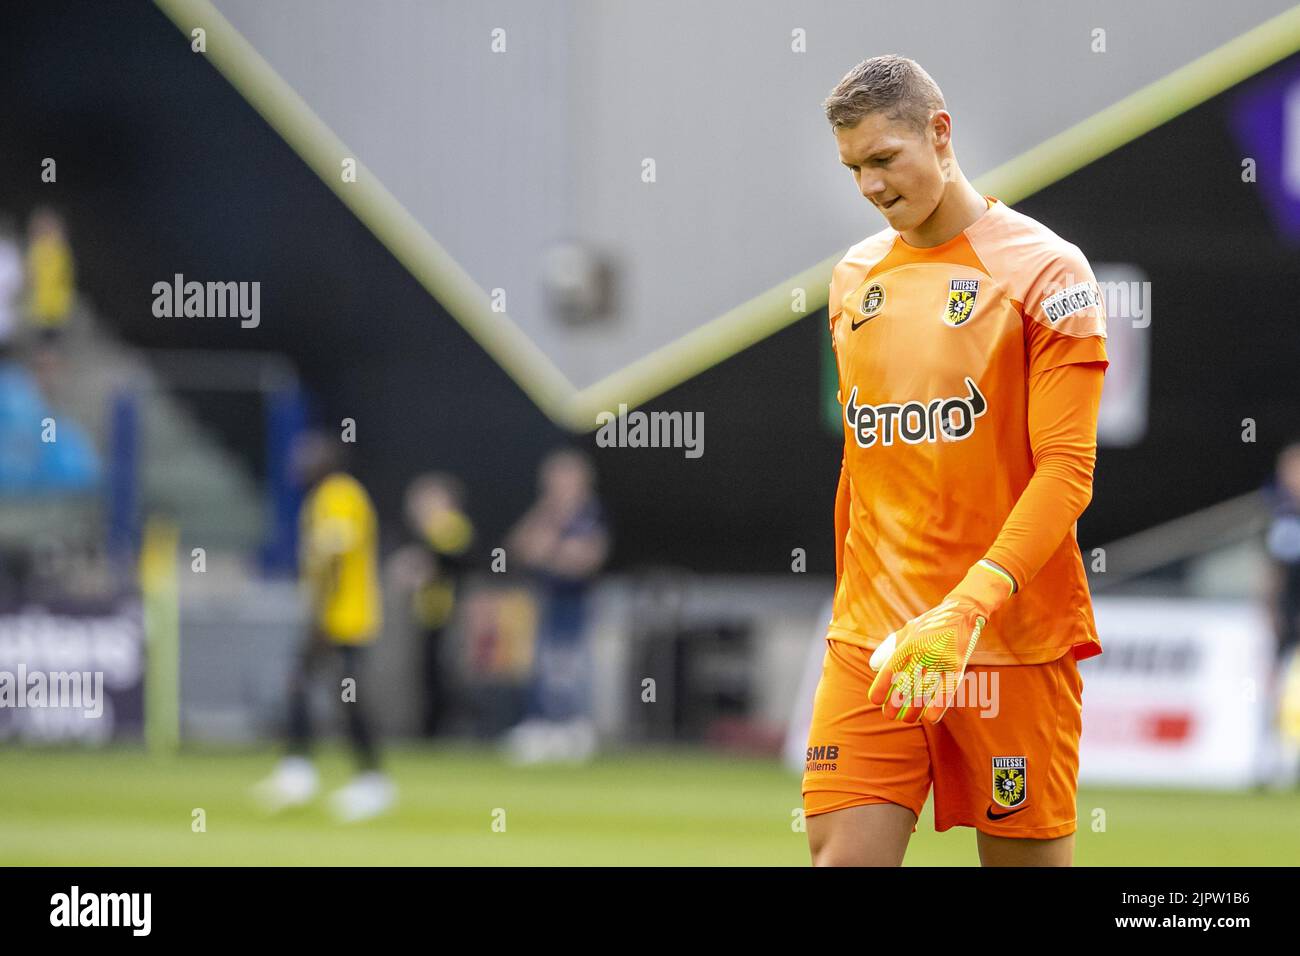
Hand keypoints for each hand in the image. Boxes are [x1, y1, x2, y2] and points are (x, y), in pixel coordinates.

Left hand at [867, 561, 1014, 723]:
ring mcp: (942, 659)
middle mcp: (924, 651)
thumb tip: (872, 666)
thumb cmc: (930, 625)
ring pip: (925, 690)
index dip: (881, 686)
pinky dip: (939, 705)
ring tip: (907, 719)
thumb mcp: (908, 630)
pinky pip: (947, 689)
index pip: (891, 668)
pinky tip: (930, 718)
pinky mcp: (957, 665)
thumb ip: (890, 647)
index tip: (875, 700)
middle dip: (896, 702)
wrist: (961, 613)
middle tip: (888, 715)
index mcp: (909, 642)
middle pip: (907, 683)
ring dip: (914, 708)